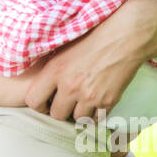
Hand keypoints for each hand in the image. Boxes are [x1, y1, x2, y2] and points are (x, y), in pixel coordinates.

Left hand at [22, 0, 156, 121]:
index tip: (46, 101)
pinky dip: (96, 113)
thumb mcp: (64, 48)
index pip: (33, 101)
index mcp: (55, 71)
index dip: (38, 104)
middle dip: (61, 110)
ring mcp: (89, 96)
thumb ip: (50, 67)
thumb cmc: (93, 37)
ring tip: (83, 100)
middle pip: (56, 115)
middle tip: (67, 102)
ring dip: (79, 112)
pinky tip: (97, 101)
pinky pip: (96, 118)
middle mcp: (70, 86)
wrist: (124, 37)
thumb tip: (36, 79)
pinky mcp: (107, 101)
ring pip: (77, 119)